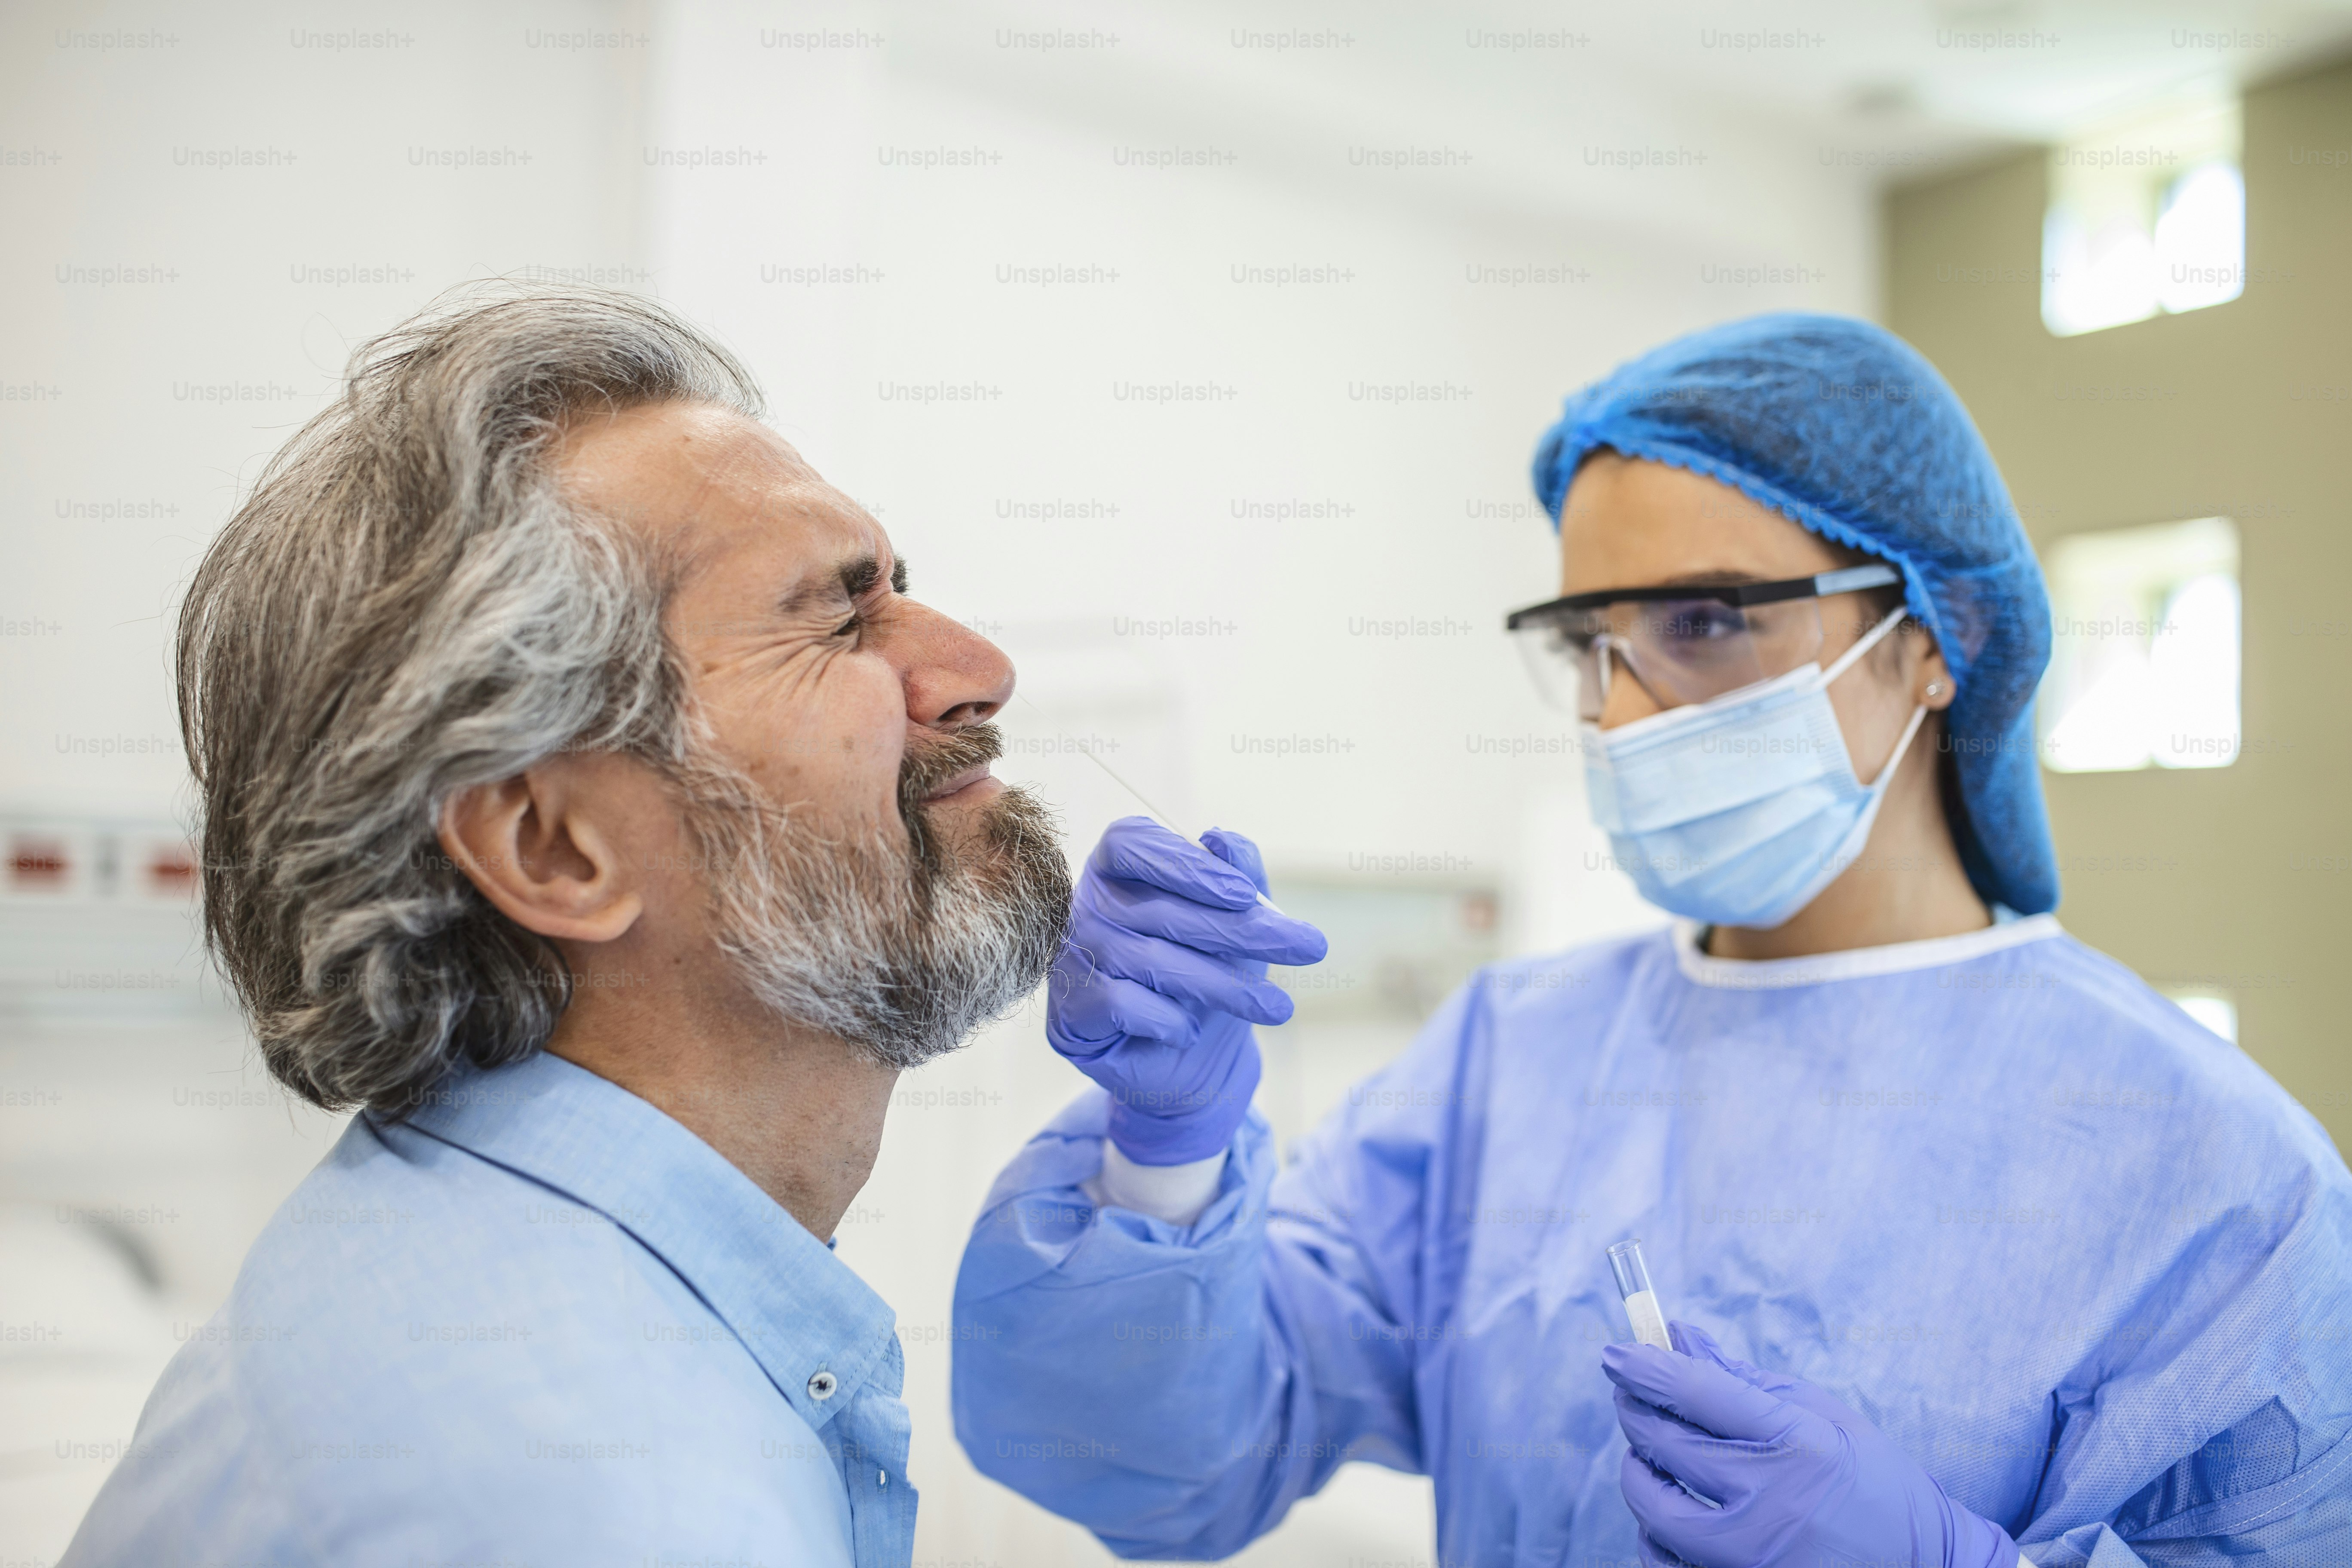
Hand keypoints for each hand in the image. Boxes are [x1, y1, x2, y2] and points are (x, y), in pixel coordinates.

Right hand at [1048, 818, 1326, 1164]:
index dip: (1185, 866)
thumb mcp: (1238, 921)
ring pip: (1154, 962)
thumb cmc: (1213, 972)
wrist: (1191, 1061)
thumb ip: (1238, 873)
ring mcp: (1073, 957)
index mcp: (1117, 869)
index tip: (1245, 894)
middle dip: (1242, 930)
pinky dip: (1171, 1021)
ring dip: (1225, 987)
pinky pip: (1126, 1005)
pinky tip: (1190, 1031)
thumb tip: (1220, 836)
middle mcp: (1087, 906)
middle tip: (1308, 947)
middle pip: (1160, 908)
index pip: (1132, 844)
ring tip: (1278, 1007)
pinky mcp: (1071, 1011)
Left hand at [1602, 1323, 2018, 1567]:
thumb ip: (1744, 1378)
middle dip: (1637, 1409)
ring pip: (1648, 1503)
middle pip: (1662, 1442)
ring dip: (1641, 1471)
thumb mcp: (1824, 1418)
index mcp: (1797, 1445)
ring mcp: (1747, 1559)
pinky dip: (1655, 1530)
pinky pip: (1658, 1557)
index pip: (1696, 1392)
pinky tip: (1676, 1515)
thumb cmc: (1873, 1486)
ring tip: (1660, 1459)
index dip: (1645, 1366)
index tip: (1616, 1354)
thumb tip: (1678, 1336)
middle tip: (1637, 1398)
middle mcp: (1768, 1504)